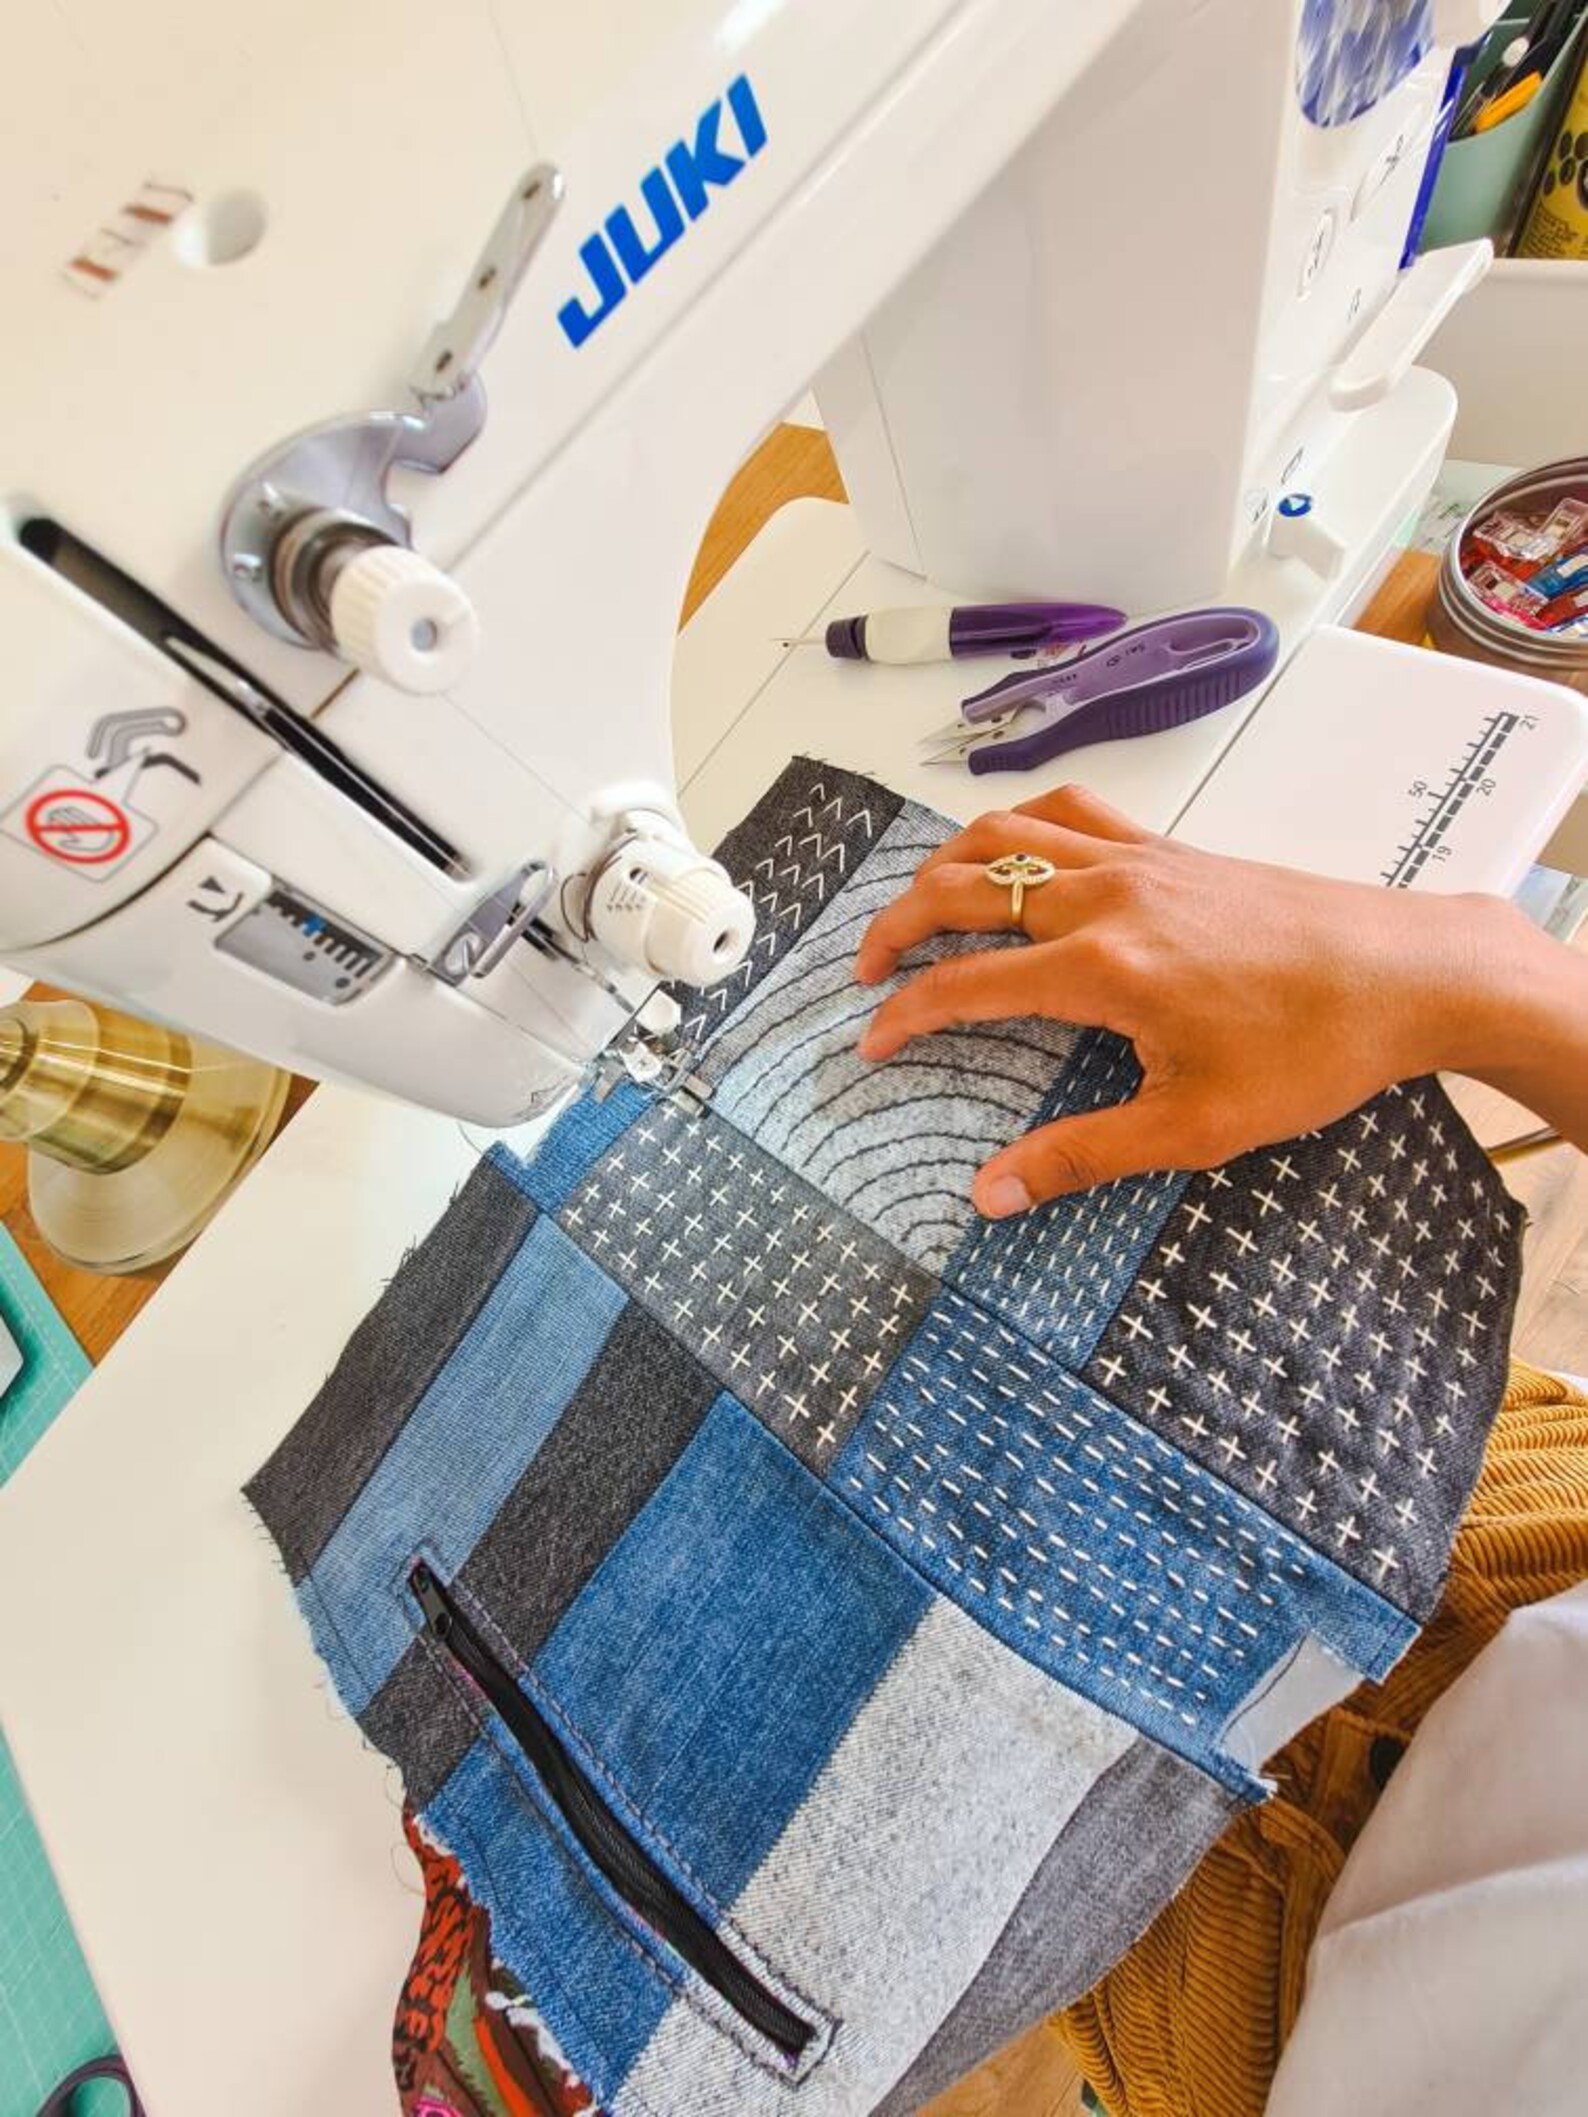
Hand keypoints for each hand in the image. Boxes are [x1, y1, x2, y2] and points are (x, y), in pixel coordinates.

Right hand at [854, 785, 1530, 1217]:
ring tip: (917, 906)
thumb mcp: (1194, 1128)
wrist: (1407, 974)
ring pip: (1005, 832)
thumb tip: (988, 1196)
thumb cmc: (1309, 1053)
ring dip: (945, 864)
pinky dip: (1019, 822)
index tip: (870, 1045)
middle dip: (896, 926)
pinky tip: (1013, 850)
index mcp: (1102, 969)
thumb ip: (1081, 1156)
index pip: (965, 983)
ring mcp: (1139, 860)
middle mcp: (1105, 898)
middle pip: (963, 887)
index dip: (903, 1015)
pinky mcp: (1171, 848)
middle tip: (865, 973)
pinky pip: (1071, 811)